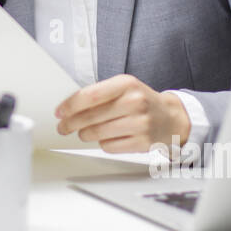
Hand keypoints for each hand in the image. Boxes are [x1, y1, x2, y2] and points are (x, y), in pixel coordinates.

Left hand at [54, 74, 190, 154]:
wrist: (171, 118)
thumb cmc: (141, 101)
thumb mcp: (124, 88)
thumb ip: (99, 94)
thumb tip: (69, 107)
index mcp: (127, 84)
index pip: (91, 95)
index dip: (70, 105)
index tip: (60, 111)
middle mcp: (135, 102)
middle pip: (91, 117)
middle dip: (71, 123)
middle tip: (63, 127)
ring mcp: (140, 123)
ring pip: (98, 134)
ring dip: (85, 135)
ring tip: (83, 132)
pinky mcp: (142, 142)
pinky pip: (109, 146)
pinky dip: (102, 143)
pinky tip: (105, 138)